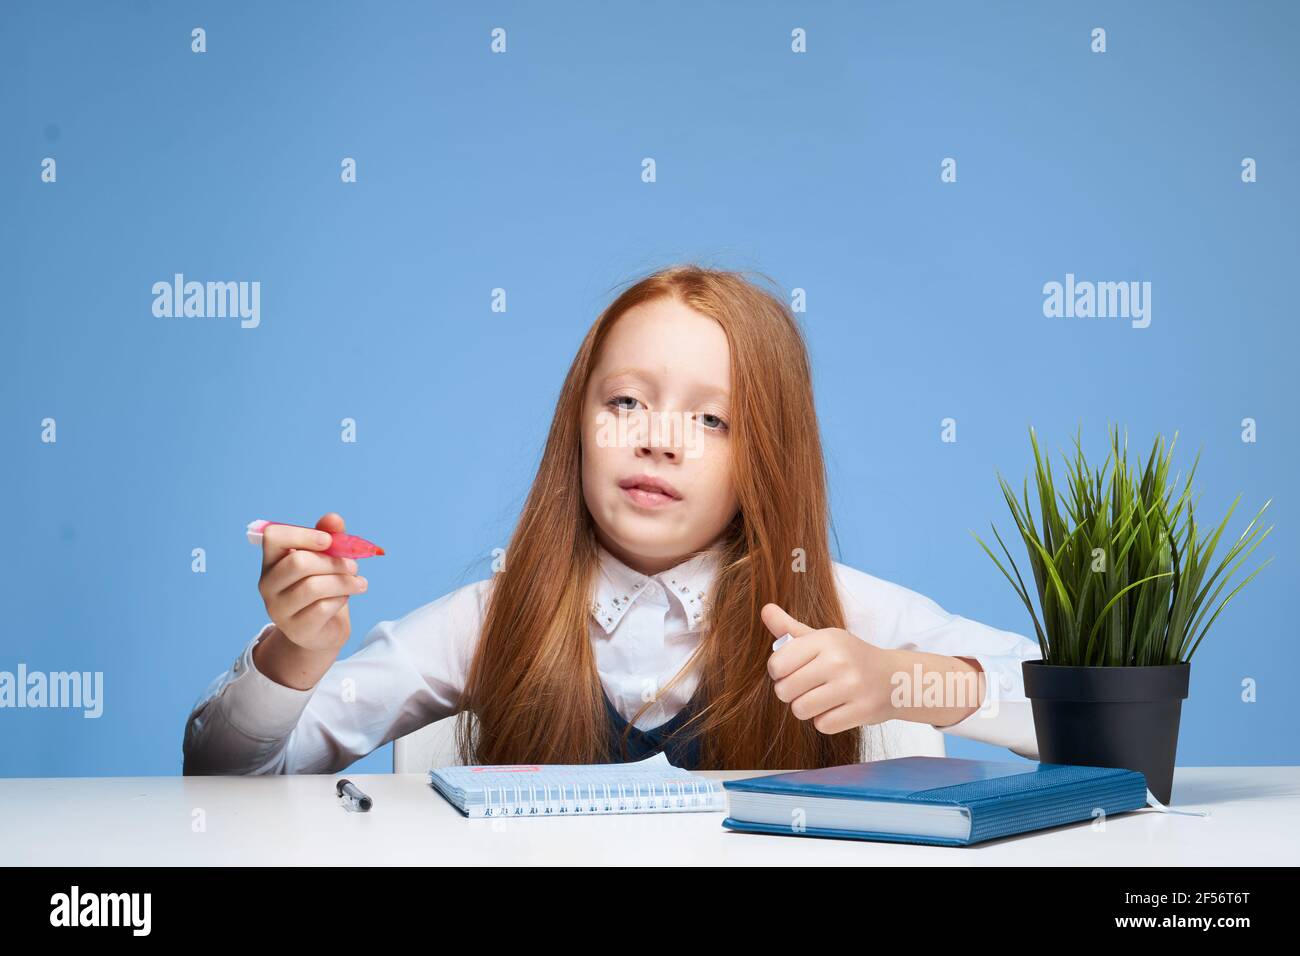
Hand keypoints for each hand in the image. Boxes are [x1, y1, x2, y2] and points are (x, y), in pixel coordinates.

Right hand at [257, 512, 365, 652]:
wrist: (324, 627)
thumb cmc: (323, 586)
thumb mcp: (327, 558)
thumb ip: (329, 536)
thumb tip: (333, 518)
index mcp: (271, 560)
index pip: (274, 536)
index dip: (304, 535)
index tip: (329, 541)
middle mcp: (268, 584)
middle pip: (298, 562)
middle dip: (333, 562)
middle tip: (353, 566)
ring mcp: (278, 609)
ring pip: (313, 587)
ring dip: (343, 581)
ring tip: (359, 582)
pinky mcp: (296, 629)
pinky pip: (322, 608)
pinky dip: (341, 599)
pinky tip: (346, 598)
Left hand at [761, 602, 901, 734]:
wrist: (895, 678)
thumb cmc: (849, 657)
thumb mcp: (822, 638)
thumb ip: (789, 628)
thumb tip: (764, 609)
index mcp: (826, 639)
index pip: (777, 664)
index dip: (778, 672)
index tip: (791, 671)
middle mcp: (838, 660)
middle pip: (784, 690)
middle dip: (790, 693)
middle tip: (805, 688)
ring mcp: (852, 686)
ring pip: (800, 710)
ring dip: (806, 709)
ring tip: (820, 698)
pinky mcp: (862, 710)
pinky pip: (822, 725)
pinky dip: (825, 721)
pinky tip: (837, 709)